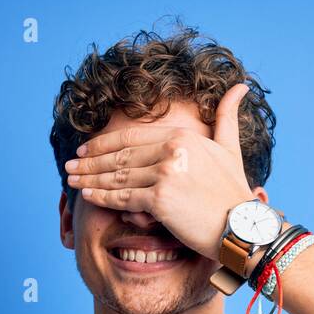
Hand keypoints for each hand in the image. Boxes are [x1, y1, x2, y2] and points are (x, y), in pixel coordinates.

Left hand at [63, 83, 257, 260]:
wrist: (244, 227)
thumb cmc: (235, 192)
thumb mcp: (230, 148)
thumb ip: (227, 117)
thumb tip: (239, 86)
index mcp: (182, 136)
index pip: (132, 137)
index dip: (104, 143)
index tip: (86, 149)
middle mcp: (172, 150)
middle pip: (120, 155)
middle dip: (90, 161)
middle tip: (69, 166)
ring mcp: (165, 174)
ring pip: (117, 176)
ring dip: (89, 178)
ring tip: (71, 180)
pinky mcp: (160, 200)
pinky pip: (122, 198)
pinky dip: (101, 197)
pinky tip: (86, 196)